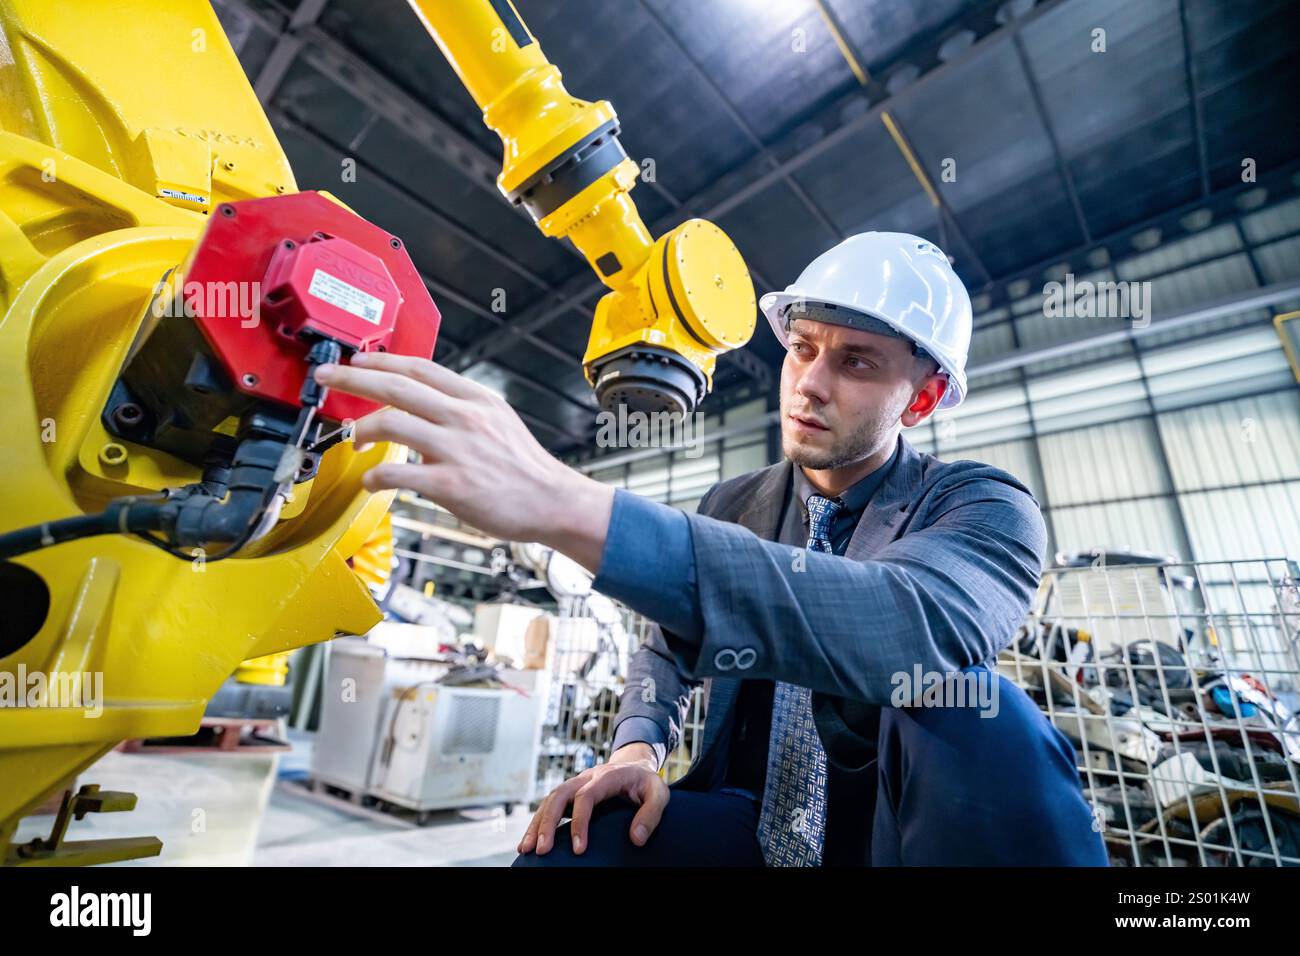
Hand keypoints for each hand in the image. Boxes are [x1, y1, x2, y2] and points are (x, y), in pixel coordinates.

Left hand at [313, 352, 614, 570]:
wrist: (553, 502)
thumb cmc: (526, 469)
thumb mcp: (500, 420)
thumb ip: (463, 409)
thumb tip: (426, 405)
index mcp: (476, 399)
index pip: (420, 368)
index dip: (382, 361)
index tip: (357, 361)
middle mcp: (464, 417)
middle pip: (396, 386)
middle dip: (353, 378)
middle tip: (327, 378)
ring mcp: (456, 449)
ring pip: (391, 422)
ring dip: (360, 429)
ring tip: (352, 440)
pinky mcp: (450, 485)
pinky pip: (397, 474)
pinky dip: (375, 477)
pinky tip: (371, 482)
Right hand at [517, 743, 668, 855]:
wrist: (635, 765)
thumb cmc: (647, 783)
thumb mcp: (660, 793)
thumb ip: (651, 814)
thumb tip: (636, 839)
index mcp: (607, 776)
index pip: (586, 796)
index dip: (579, 822)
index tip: (578, 849)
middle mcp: (586, 777)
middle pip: (558, 795)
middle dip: (547, 822)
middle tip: (542, 850)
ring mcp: (575, 784)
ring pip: (549, 799)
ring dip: (536, 824)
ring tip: (526, 849)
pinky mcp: (570, 793)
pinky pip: (549, 805)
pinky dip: (538, 822)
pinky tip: (530, 842)